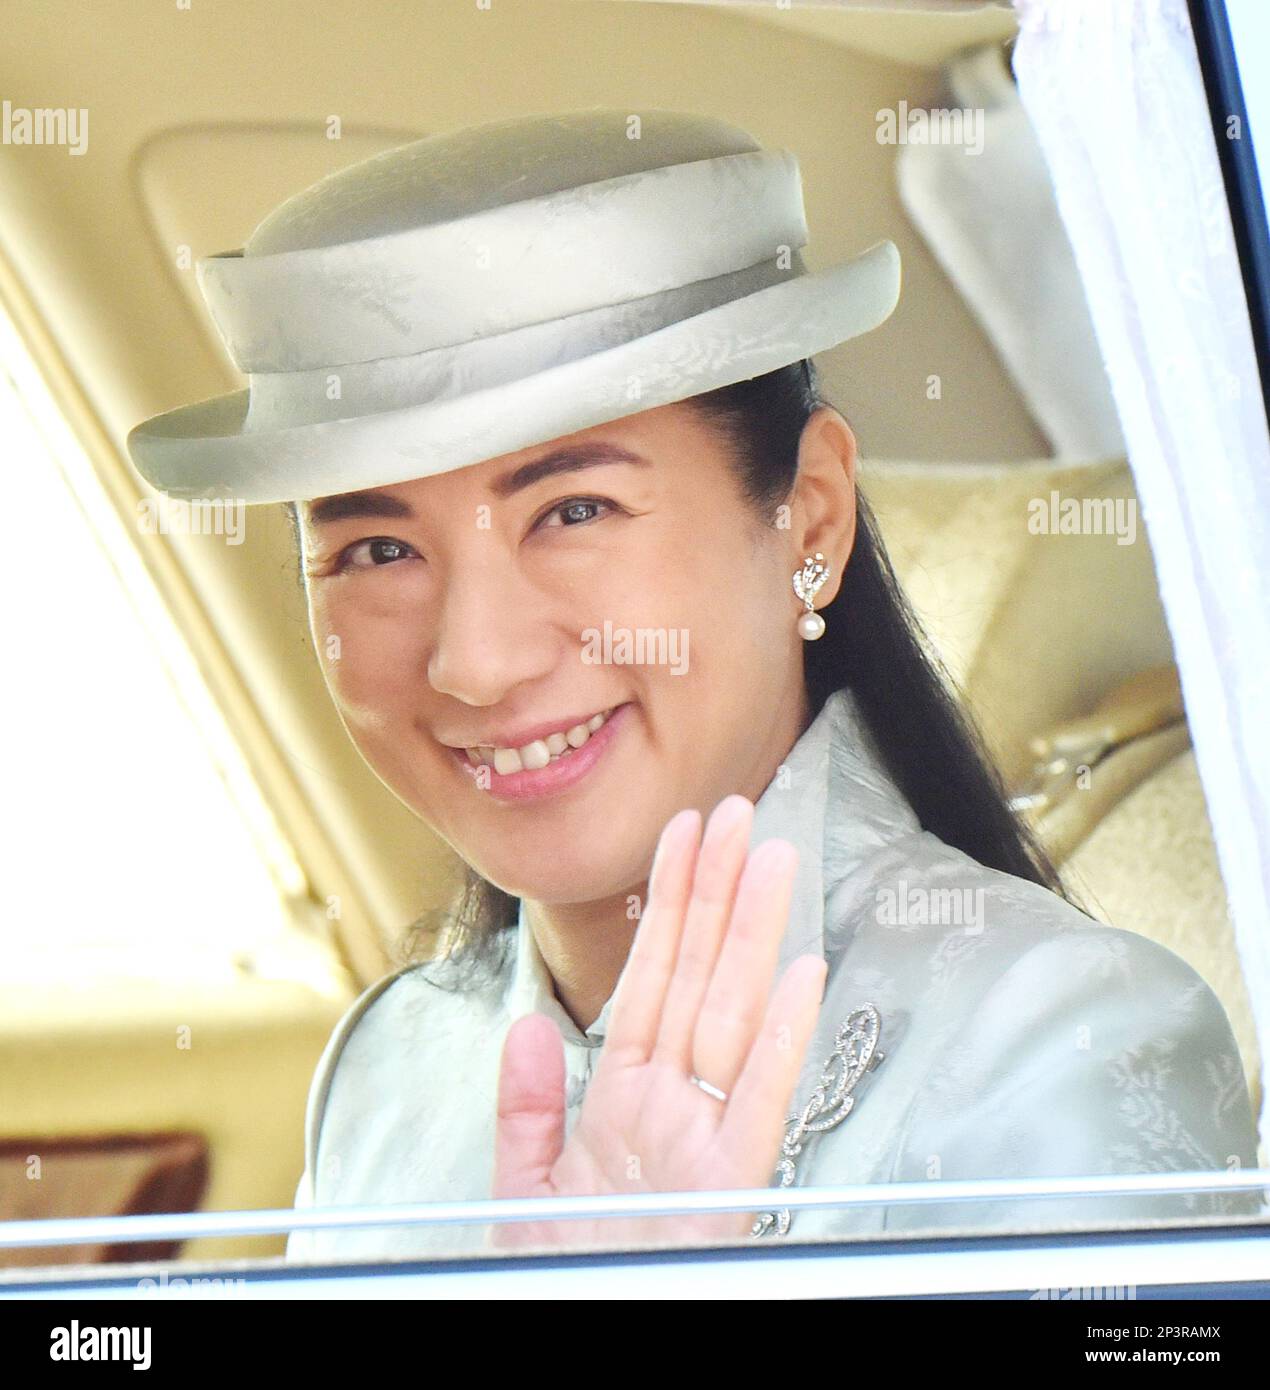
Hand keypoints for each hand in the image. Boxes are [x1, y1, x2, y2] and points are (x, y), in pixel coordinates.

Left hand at [488, 794, 826, 1250]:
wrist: (587, 1324)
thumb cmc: (568, 1270)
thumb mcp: (526, 1194)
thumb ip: (525, 1110)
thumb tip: (523, 1027)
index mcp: (622, 1101)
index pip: (651, 979)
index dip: (668, 905)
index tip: (683, 835)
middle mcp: (670, 1107)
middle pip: (699, 979)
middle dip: (718, 893)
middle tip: (739, 811)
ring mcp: (703, 1143)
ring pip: (733, 1017)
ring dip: (754, 934)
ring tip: (773, 854)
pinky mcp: (730, 1192)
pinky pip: (759, 1103)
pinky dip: (783, 1039)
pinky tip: (803, 972)